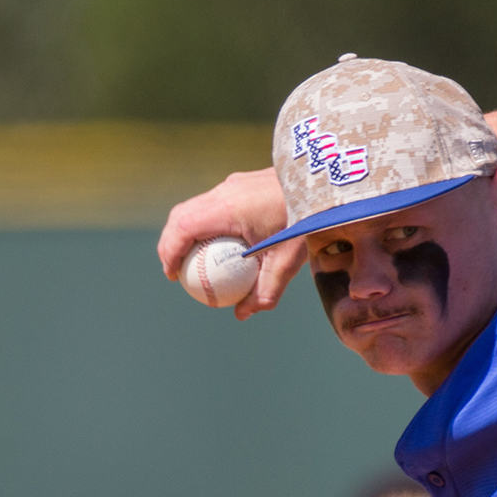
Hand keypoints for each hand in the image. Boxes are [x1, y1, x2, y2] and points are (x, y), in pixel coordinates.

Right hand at [157, 168, 306, 319]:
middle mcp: (225, 191)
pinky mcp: (243, 182)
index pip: (183, 228)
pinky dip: (205, 223)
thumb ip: (266, 289)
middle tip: (175, 269)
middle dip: (170, 242)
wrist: (326, 183)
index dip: (169, 252)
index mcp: (228, 209)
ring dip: (186, 231)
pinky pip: (213, 204)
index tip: (171, 275)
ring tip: (191, 257)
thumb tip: (242, 314)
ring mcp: (233, 184)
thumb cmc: (309, 220)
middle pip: (181, 215)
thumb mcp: (289, 261)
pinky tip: (220, 242)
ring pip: (195, 207)